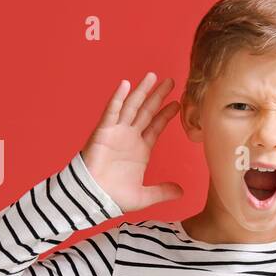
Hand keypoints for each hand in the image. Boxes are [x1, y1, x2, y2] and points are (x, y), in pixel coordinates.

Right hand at [80, 72, 183, 213]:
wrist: (94, 199)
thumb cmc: (114, 197)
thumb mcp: (145, 196)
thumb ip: (163, 191)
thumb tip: (181, 192)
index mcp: (140, 150)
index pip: (156, 126)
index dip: (166, 114)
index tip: (178, 103)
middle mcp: (130, 137)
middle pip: (147, 111)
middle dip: (158, 96)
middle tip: (170, 81)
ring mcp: (117, 133)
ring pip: (131, 106)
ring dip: (141, 91)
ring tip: (152, 76)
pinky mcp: (103, 132)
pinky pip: (111, 112)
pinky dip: (118, 98)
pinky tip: (125, 84)